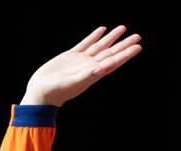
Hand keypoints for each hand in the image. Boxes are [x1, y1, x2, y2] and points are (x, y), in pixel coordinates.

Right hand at [21, 25, 142, 107]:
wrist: (42, 92)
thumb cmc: (57, 91)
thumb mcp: (73, 83)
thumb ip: (87, 75)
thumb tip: (101, 68)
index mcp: (94, 73)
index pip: (114, 61)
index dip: (126, 54)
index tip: (138, 47)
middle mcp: (90, 66)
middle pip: (111, 52)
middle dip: (124, 44)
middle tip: (137, 36)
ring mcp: (81, 60)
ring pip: (100, 46)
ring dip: (111, 38)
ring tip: (122, 28)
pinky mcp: (71, 56)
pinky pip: (86, 43)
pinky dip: (94, 36)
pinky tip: (101, 30)